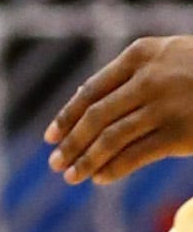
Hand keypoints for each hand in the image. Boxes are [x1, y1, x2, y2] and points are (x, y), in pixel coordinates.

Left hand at [49, 34, 192, 184]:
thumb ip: (132, 72)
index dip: (68, 115)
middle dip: (71, 142)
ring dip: (87, 159)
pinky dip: (114, 167)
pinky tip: (101, 178)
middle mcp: (147, 78)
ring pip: (111, 136)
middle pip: (96, 115)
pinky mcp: (180, 133)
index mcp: (140, 54)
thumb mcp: (168, 56)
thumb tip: (86, 95)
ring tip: (71, 176)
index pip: (92, 90)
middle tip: (55, 163)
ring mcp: (164, 105)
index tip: (51, 136)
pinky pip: (137, 153)